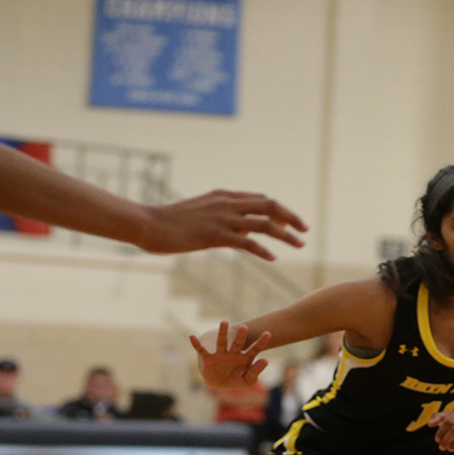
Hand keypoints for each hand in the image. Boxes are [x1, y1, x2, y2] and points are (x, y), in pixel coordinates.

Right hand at [139, 190, 307, 260]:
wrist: (148, 224)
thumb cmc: (173, 222)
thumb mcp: (204, 214)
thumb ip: (228, 218)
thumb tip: (249, 231)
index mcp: (224, 196)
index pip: (261, 199)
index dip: (280, 211)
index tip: (292, 223)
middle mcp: (227, 203)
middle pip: (270, 206)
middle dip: (291, 217)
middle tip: (305, 231)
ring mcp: (221, 218)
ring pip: (264, 224)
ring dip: (285, 235)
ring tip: (299, 245)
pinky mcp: (214, 235)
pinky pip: (246, 242)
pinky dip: (263, 250)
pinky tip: (273, 258)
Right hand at [190, 321, 270, 389]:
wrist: (219, 385)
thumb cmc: (235, 380)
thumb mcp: (247, 380)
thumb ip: (256, 371)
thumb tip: (265, 360)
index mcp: (245, 357)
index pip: (255, 348)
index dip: (261, 342)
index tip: (268, 333)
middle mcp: (233, 353)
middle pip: (238, 343)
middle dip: (241, 336)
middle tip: (244, 327)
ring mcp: (220, 354)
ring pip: (222, 342)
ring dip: (222, 332)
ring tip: (224, 322)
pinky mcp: (208, 358)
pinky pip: (201, 350)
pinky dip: (196, 344)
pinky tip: (192, 336)